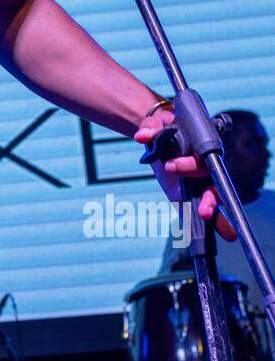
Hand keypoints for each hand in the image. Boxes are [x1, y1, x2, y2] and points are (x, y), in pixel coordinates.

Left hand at [134, 106, 235, 240]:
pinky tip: (220, 236)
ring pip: (211, 198)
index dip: (189, 165)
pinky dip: (209, 223)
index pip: (200, 158)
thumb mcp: (155, 123)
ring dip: (215, 213)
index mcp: (199, 148)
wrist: (159, 134)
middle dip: (210, 198)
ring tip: (210, 222)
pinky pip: (197, 208)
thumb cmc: (163, 126)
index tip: (171, 166)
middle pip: (212, 184)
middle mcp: (203, 168)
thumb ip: (150, 128)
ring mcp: (197, 183)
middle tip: (204, 210)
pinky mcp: (186, 194)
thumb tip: (142, 136)